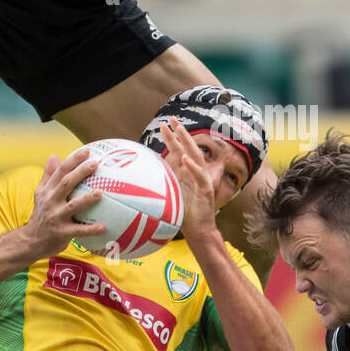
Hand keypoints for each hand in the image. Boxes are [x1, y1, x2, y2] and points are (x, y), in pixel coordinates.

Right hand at [21, 149, 105, 257]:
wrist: (30, 241)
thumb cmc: (40, 215)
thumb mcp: (40, 194)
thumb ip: (48, 176)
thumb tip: (54, 155)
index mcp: (48, 191)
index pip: (60, 171)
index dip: (73, 159)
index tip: (87, 151)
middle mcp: (51, 201)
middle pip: (66, 183)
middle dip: (80, 172)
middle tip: (95, 164)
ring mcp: (56, 217)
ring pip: (73, 206)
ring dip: (86, 199)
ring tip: (100, 193)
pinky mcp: (61, 233)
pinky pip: (78, 231)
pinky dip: (90, 229)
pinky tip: (103, 227)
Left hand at [158, 117, 218, 241]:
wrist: (198, 232)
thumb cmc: (184, 216)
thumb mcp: (170, 197)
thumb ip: (162, 185)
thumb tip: (143, 179)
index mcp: (187, 174)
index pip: (179, 151)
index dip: (172, 138)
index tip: (163, 125)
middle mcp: (196, 174)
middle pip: (188, 149)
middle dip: (180, 133)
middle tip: (171, 119)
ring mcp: (202, 181)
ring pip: (196, 157)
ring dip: (188, 143)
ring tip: (180, 130)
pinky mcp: (206, 191)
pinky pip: (199, 176)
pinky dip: (192, 166)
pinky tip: (184, 158)